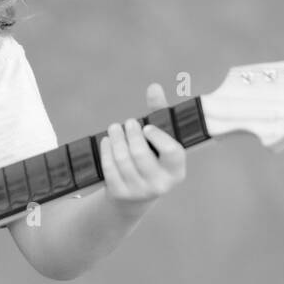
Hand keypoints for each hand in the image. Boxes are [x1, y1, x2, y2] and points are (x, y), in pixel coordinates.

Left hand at [100, 83, 187, 208]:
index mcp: (176, 171)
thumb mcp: (160, 139)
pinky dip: (106, 152)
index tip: (146, 127)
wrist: (135, 195)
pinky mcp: (120, 194)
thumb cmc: (152, 158)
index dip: (158, 137)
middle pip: (140, 154)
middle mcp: (160, 184)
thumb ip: (159, 113)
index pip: (172, 152)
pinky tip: (106, 141)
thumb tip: (153, 87)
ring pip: (123, 160)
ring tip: (114, 129)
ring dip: (116, 140)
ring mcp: (139, 191)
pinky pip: (110, 169)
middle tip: (127, 122)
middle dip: (131, 134)